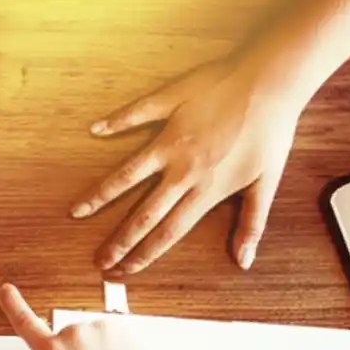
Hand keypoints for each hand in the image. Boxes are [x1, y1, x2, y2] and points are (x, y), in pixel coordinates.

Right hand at [72, 54, 302, 273]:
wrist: (272, 79)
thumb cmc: (272, 130)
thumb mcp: (268, 181)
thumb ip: (252, 224)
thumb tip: (243, 261)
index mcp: (206, 188)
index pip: (169, 232)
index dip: (145, 255)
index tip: (125, 271)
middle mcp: (182, 168)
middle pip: (144, 213)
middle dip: (119, 240)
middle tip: (98, 259)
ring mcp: (171, 136)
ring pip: (128, 172)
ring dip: (101, 194)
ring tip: (77, 211)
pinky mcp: (168, 103)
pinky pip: (136, 114)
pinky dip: (115, 122)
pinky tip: (95, 130)